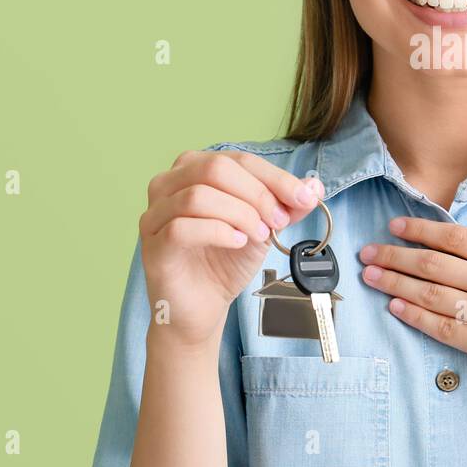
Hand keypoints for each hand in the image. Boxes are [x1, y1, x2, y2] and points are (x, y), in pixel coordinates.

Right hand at [138, 150, 324, 349]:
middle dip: (257, 194)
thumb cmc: (226, 260)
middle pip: (216, 168)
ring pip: (198, 195)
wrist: (204, 306)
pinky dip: (218, 232)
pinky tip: (237, 243)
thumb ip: (286, 206)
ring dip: (239, 214)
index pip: (240, 160)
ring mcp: (155, 213)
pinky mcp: (152, 243)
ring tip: (259, 235)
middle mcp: (169, 184)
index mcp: (196, 168)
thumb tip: (314, 186)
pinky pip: (181, 228)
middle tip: (278, 221)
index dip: (276, 177)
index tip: (303, 198)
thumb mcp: (263, 227)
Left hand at [358, 192, 466, 394]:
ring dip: (397, 284)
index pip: (457, 239)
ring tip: (370, 276)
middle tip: (367, 252)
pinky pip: (445, 330)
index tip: (396, 225)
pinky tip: (395, 309)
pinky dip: (417, 318)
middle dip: (396, 257)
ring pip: (433, 295)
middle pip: (435, 265)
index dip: (422, 231)